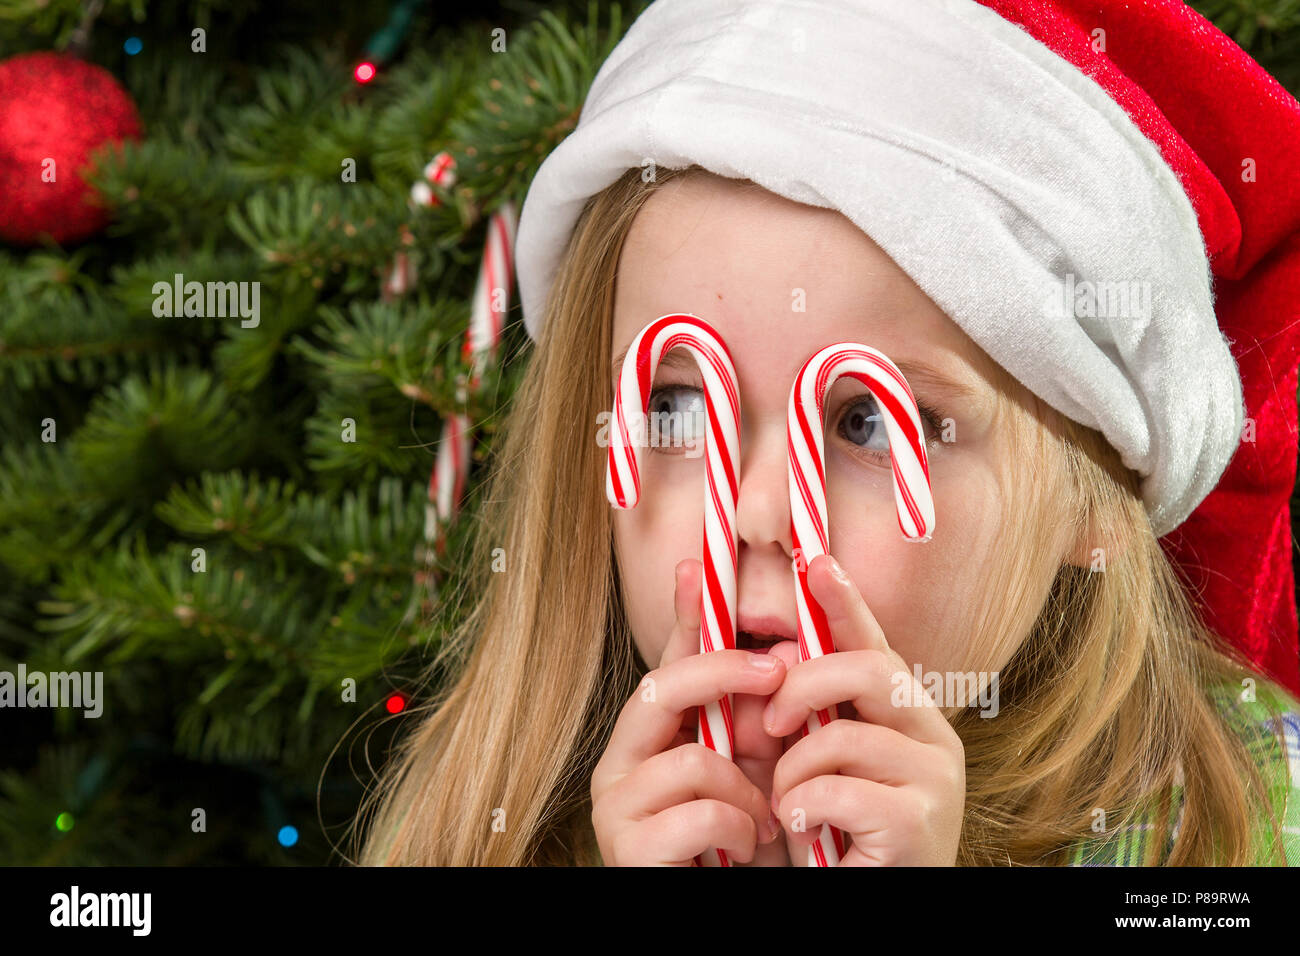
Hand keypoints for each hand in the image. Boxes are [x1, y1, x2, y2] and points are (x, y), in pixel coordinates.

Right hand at [591, 559, 786, 864]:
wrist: (723, 908)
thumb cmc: (738, 848)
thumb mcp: (752, 774)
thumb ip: (751, 720)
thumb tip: (779, 655)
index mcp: (645, 742)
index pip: (663, 666)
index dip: (683, 618)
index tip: (698, 571)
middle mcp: (618, 766)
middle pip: (661, 688)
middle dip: (724, 672)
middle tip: (780, 673)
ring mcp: (615, 808)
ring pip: (693, 760)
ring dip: (747, 790)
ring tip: (768, 821)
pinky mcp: (628, 849)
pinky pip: (699, 814)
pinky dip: (738, 829)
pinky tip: (745, 849)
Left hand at [763, 554, 965, 865]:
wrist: (863, 909)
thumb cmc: (834, 839)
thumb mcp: (807, 766)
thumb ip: (795, 717)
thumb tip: (767, 659)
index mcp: (905, 717)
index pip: (875, 645)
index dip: (845, 603)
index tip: (817, 562)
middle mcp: (933, 737)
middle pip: (867, 668)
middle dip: (803, 684)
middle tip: (768, 721)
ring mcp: (935, 778)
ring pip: (842, 734)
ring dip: (792, 771)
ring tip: (788, 807)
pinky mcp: (921, 822)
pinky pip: (838, 789)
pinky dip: (802, 808)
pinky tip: (803, 832)